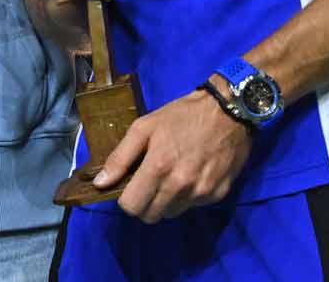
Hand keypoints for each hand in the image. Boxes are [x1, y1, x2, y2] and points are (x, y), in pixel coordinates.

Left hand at [91, 85, 250, 222]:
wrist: (228, 112)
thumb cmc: (182, 116)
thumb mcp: (144, 127)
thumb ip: (120, 157)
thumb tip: (100, 184)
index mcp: (158, 167)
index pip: (132, 207)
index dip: (126, 199)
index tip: (131, 186)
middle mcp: (180, 185)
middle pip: (150, 216)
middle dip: (144, 203)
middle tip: (148, 183)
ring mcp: (200, 193)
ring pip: (171, 213)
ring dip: (165, 202)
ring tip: (170, 177)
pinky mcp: (217, 195)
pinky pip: (192, 206)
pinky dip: (187, 197)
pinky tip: (190, 174)